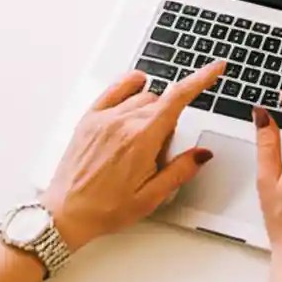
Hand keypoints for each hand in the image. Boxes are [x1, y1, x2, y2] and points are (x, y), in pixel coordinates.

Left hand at [39, 61, 224, 249]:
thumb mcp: (151, 197)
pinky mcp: (89, 119)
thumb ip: (181, 170)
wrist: (65, 214)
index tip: (216, 68)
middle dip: (172, 119)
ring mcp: (104, 118)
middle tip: (163, 149)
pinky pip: (115, 89)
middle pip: (162, 102)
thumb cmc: (104, 209)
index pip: (178, 97)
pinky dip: (130, 85)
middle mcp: (123, 123)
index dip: (201, 79)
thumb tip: (203, 153)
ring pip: (143, 97)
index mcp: (142, 140)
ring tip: (144, 139)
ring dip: (153, 109)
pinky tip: (137, 87)